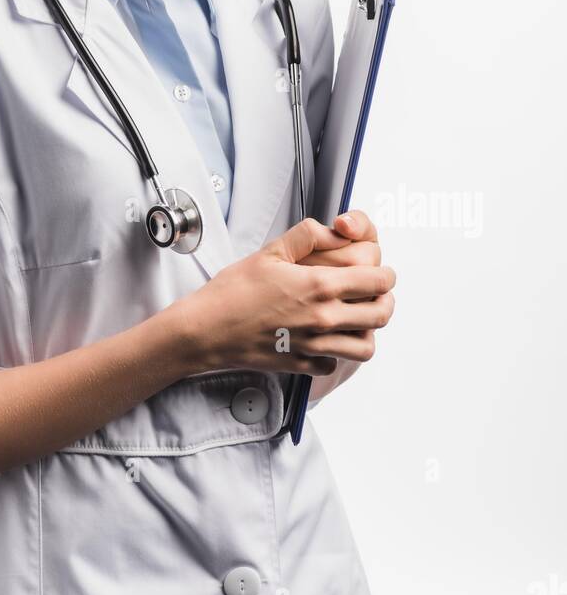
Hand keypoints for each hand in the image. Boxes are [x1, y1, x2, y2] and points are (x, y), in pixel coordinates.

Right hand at [175, 216, 395, 376]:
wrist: (207, 329)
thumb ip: (307, 235)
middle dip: (385, 301)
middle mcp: (323, 318)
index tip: (383, 272)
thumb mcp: (270, 252)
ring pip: (365, 346)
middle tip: (378, 293)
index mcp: (319, 286)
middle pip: (380, 315)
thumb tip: (335, 230)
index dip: (386, 275)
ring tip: (358, 319)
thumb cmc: (234, 290)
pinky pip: (334, 364)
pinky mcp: (301, 364)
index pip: (376, 281)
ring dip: (368, 331)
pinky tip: (327, 339)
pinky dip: (337, 354)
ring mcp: (314, 345)